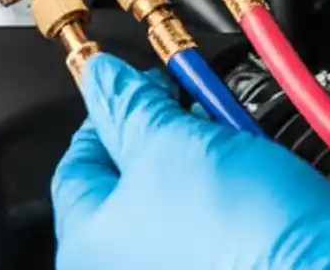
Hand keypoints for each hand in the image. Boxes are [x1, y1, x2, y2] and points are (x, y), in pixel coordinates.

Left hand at [52, 54, 329, 269]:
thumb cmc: (246, 231)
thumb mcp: (173, 142)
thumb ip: (129, 105)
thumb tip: (104, 78)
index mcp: (88, 245)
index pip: (78, 161)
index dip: (112, 110)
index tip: (145, 85)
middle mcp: (123, 267)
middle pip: (129, 181)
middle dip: (164, 133)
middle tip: (193, 107)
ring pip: (175, 198)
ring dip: (201, 158)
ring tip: (231, 138)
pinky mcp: (222, 267)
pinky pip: (211, 221)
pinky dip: (226, 190)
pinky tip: (252, 172)